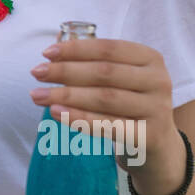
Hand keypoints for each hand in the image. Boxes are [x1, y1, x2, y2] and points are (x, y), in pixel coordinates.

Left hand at [28, 37, 184, 181]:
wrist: (157, 146)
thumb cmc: (129, 104)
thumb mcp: (119, 79)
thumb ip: (91, 63)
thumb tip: (52, 51)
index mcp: (150, 58)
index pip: (108, 48)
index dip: (76, 49)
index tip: (46, 53)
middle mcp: (159, 81)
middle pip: (104, 73)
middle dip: (65, 71)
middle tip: (36, 72)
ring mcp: (158, 109)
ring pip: (104, 98)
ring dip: (66, 96)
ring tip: (38, 95)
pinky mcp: (150, 136)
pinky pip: (109, 126)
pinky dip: (80, 119)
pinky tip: (56, 113)